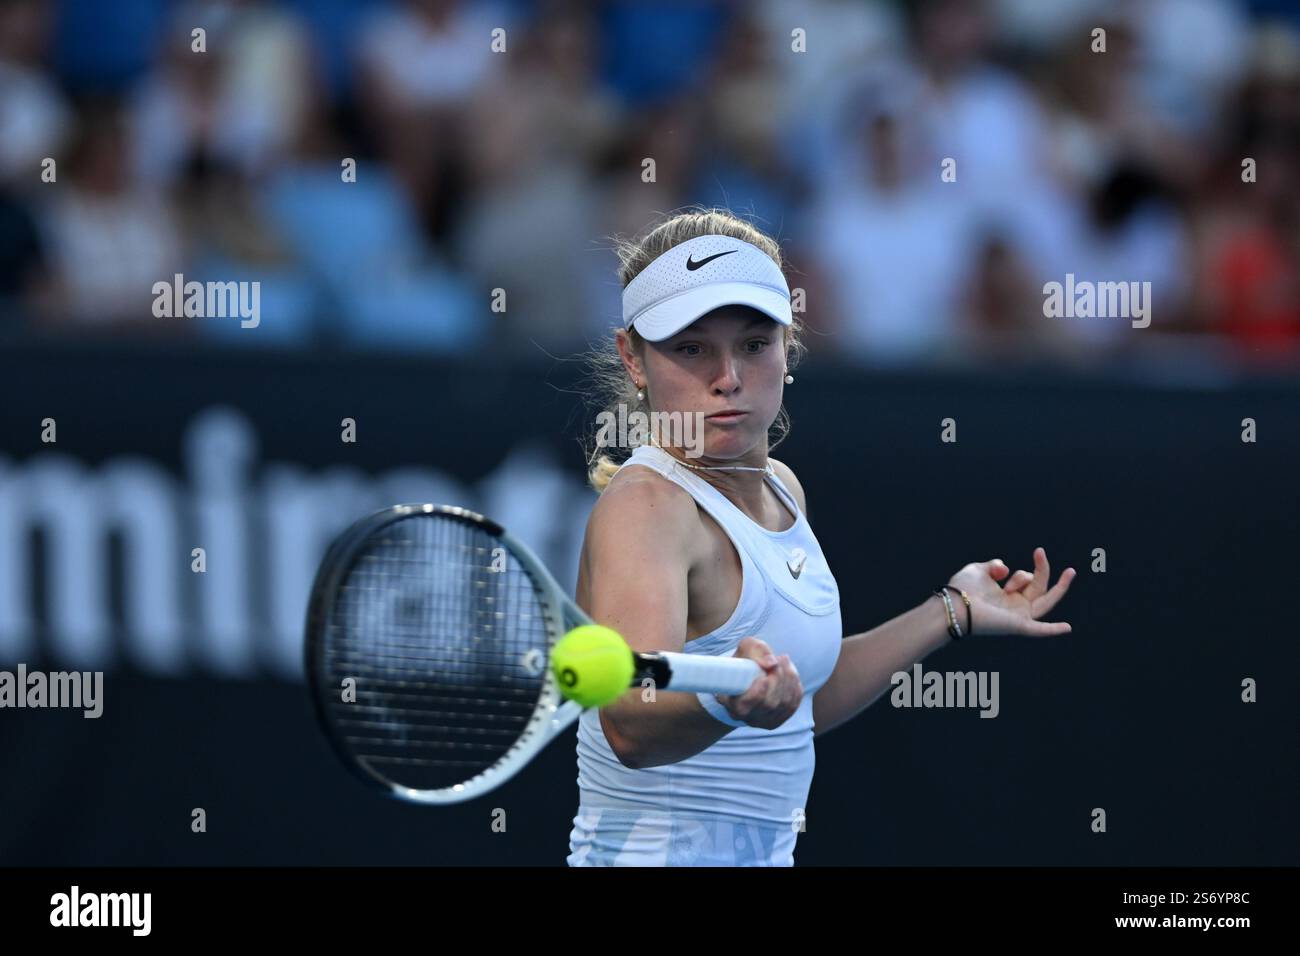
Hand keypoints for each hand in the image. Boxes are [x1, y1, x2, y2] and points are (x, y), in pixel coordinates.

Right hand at [717, 636, 802, 728]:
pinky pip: (793, 705)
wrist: (749, 674)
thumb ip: (756, 650)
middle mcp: (747, 716)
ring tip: (784, 661)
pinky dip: (795, 687)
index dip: (759, 691)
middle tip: (778, 660)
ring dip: (789, 679)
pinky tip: (790, 673)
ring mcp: (764, 720)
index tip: (765, 674)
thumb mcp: (746, 648)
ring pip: (784, 704)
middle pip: (769, 704)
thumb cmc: (745, 661)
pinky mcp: (778, 719)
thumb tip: (772, 663)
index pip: (746, 705)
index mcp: (732, 703)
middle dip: (778, 679)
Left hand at [947, 547, 1074, 637]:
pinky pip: (1039, 629)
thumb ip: (993, 566)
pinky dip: (1053, 630)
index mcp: (1007, 595)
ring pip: (1045, 602)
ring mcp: (1019, 617)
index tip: (1002, 570)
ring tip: (1071, 571)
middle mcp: (1015, 607)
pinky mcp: (1018, 626)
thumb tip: (1004, 568)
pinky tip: (1067, 628)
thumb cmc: (961, 589)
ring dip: (1060, 588)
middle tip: (1040, 552)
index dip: (1021, 572)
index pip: (1027, 580)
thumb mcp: (978, 570)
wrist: (954, 603)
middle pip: (1039, 587)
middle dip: (1042, 570)